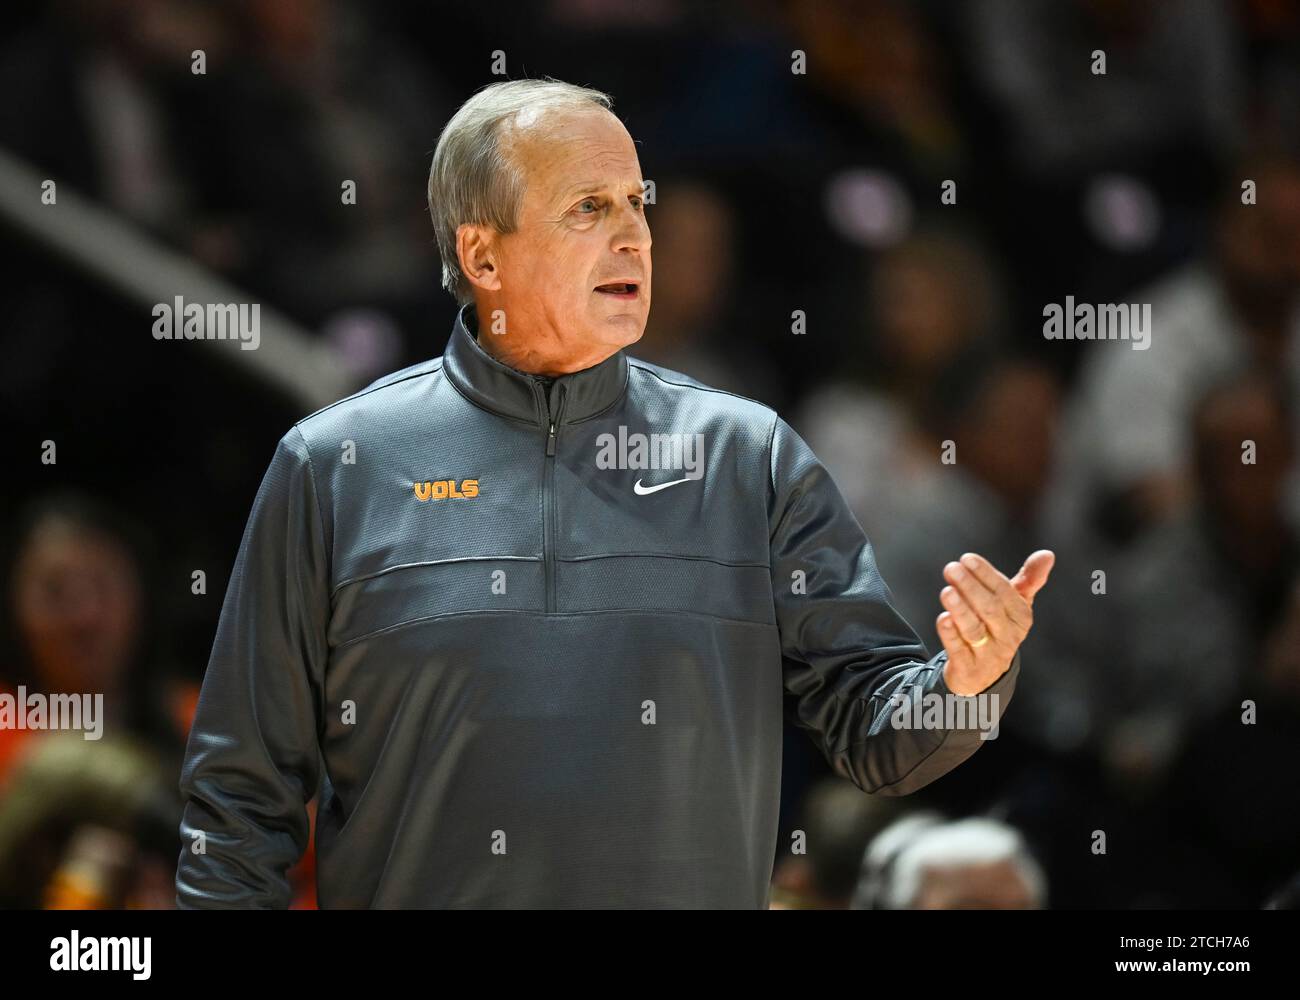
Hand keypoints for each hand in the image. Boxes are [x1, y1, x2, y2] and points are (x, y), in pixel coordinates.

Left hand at [937, 550, 1054, 695]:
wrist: (984, 674)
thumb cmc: (999, 627)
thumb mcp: (1015, 606)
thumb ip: (1029, 580)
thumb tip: (1048, 554)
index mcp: (1021, 618)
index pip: (1005, 593)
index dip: (986, 575)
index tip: (966, 558)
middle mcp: (1007, 636)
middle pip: (990, 610)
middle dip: (970, 587)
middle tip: (951, 568)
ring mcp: (988, 654)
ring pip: (974, 630)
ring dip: (960, 609)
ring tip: (946, 591)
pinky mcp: (968, 668)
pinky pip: (959, 650)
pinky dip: (951, 634)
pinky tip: (943, 618)